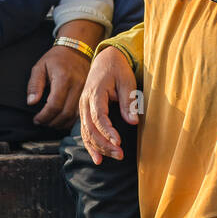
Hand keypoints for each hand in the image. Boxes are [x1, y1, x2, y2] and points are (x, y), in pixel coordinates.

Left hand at [27, 44, 90, 128]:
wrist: (76, 49)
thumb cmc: (56, 58)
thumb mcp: (40, 66)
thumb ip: (34, 85)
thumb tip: (31, 102)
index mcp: (63, 78)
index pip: (55, 104)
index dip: (44, 116)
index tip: (36, 119)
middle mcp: (77, 85)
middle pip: (66, 113)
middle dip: (52, 122)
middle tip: (42, 122)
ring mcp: (85, 90)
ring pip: (75, 115)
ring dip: (62, 123)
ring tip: (51, 122)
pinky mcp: (88, 94)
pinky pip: (81, 112)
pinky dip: (70, 120)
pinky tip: (62, 119)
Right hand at [79, 46, 137, 163]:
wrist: (105, 59)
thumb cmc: (117, 69)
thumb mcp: (126, 80)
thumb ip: (128, 101)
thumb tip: (133, 121)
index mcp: (95, 92)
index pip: (99, 116)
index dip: (107, 131)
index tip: (118, 143)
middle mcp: (85, 102)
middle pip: (91, 128)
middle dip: (104, 144)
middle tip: (120, 154)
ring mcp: (83, 108)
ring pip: (87, 132)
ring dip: (99, 147)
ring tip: (114, 157)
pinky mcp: (85, 113)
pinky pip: (85, 132)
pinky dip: (90, 146)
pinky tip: (98, 158)